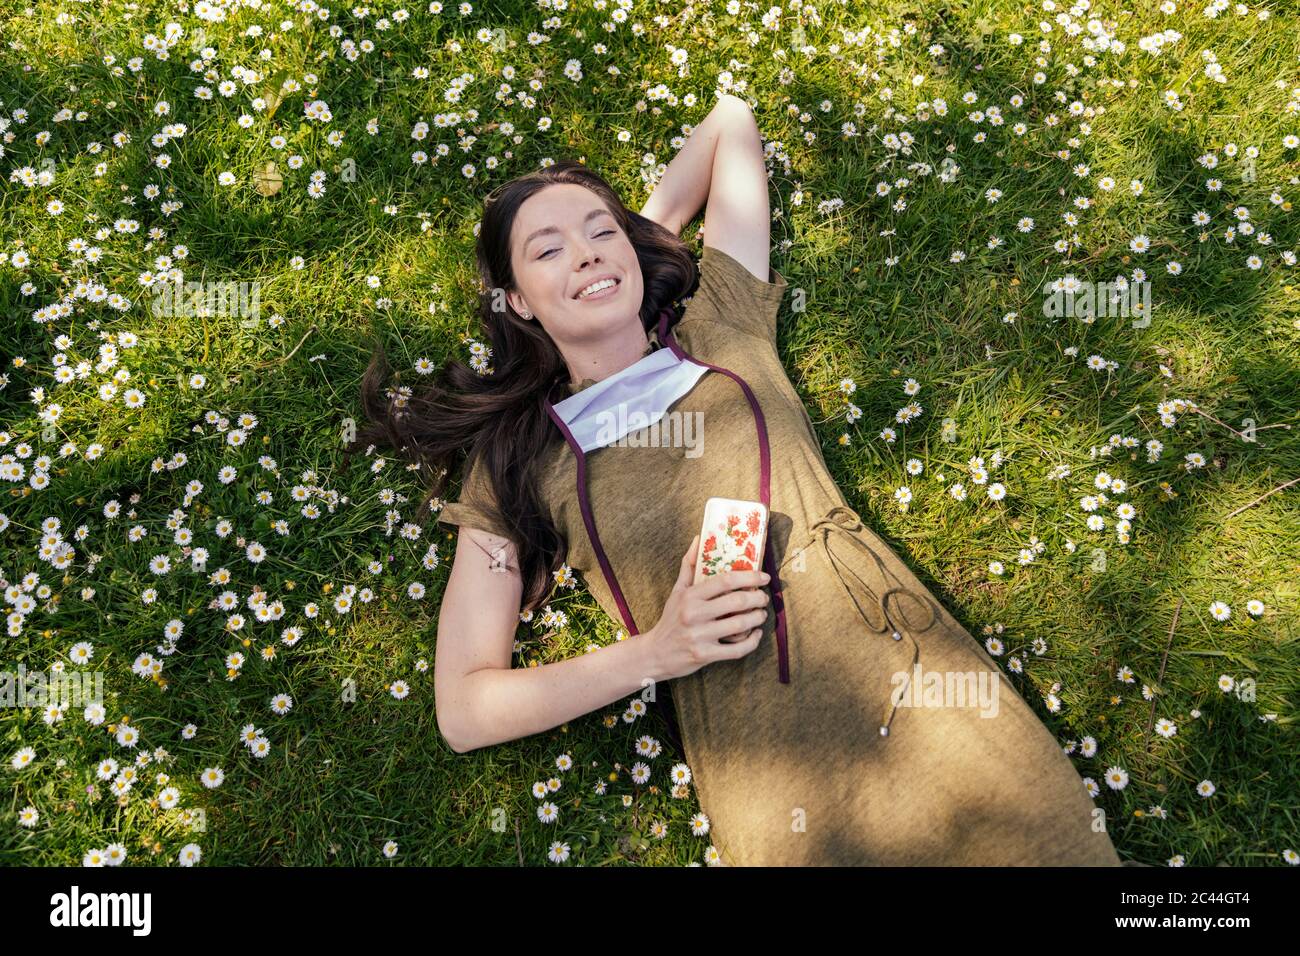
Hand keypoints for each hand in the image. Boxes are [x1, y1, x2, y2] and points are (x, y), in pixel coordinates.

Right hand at [645, 533, 771, 679]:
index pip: (725, 581)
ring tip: (761, 614)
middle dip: (757, 598)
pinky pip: (737, 649)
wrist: (655, 653)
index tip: (764, 577)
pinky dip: (752, 642)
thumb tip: (699, 538)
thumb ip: (689, 565)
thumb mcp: (677, 591)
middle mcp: (694, 614)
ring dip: (757, 618)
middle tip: (764, 597)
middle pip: (736, 602)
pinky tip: (755, 634)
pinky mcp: (705, 655)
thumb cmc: (670, 619)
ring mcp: (699, 636)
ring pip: (739, 625)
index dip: (749, 577)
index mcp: (690, 596)